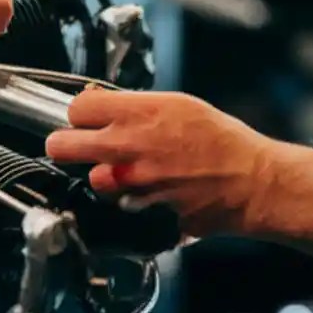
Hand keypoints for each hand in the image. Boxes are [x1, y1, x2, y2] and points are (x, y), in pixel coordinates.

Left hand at [44, 90, 278, 236]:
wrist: (251, 183)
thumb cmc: (222, 142)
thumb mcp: (180, 105)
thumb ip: (135, 105)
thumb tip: (99, 101)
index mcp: (141, 113)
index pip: (77, 108)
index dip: (79, 115)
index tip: (85, 120)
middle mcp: (130, 147)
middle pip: (61, 146)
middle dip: (64, 146)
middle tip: (73, 147)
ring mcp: (132, 183)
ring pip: (92, 180)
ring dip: (103, 178)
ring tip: (129, 174)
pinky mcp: (139, 211)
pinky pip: (118, 206)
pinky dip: (127, 202)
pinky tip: (149, 194)